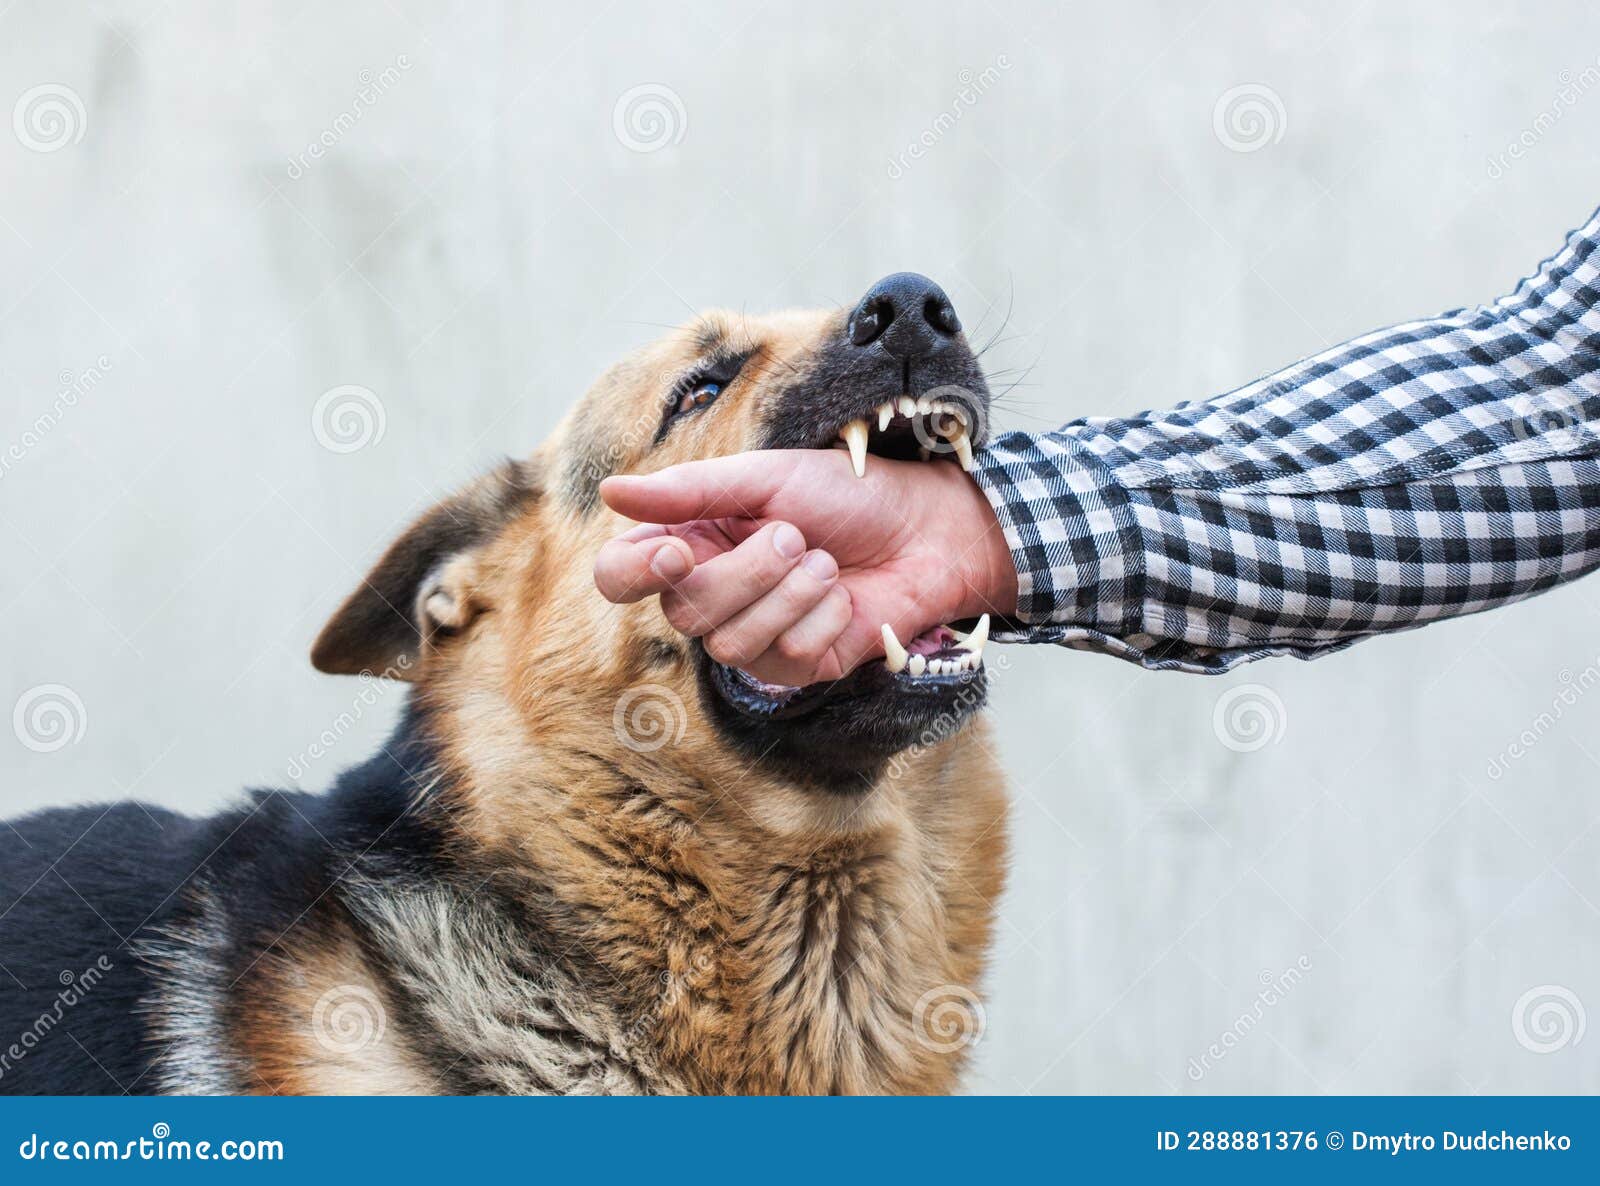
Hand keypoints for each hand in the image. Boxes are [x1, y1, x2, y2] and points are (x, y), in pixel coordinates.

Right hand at [594, 449, 1016, 685]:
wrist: (926, 530)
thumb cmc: (847, 494)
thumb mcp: (766, 478)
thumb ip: (689, 490)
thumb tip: (611, 491)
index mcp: (691, 542)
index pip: (621, 575)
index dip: (634, 574)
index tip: (679, 552)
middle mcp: (712, 594)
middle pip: (683, 612)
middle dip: (746, 573)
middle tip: (796, 536)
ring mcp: (753, 636)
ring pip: (731, 643)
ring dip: (790, 595)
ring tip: (825, 564)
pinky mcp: (796, 668)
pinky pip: (785, 658)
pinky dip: (823, 619)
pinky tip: (845, 598)